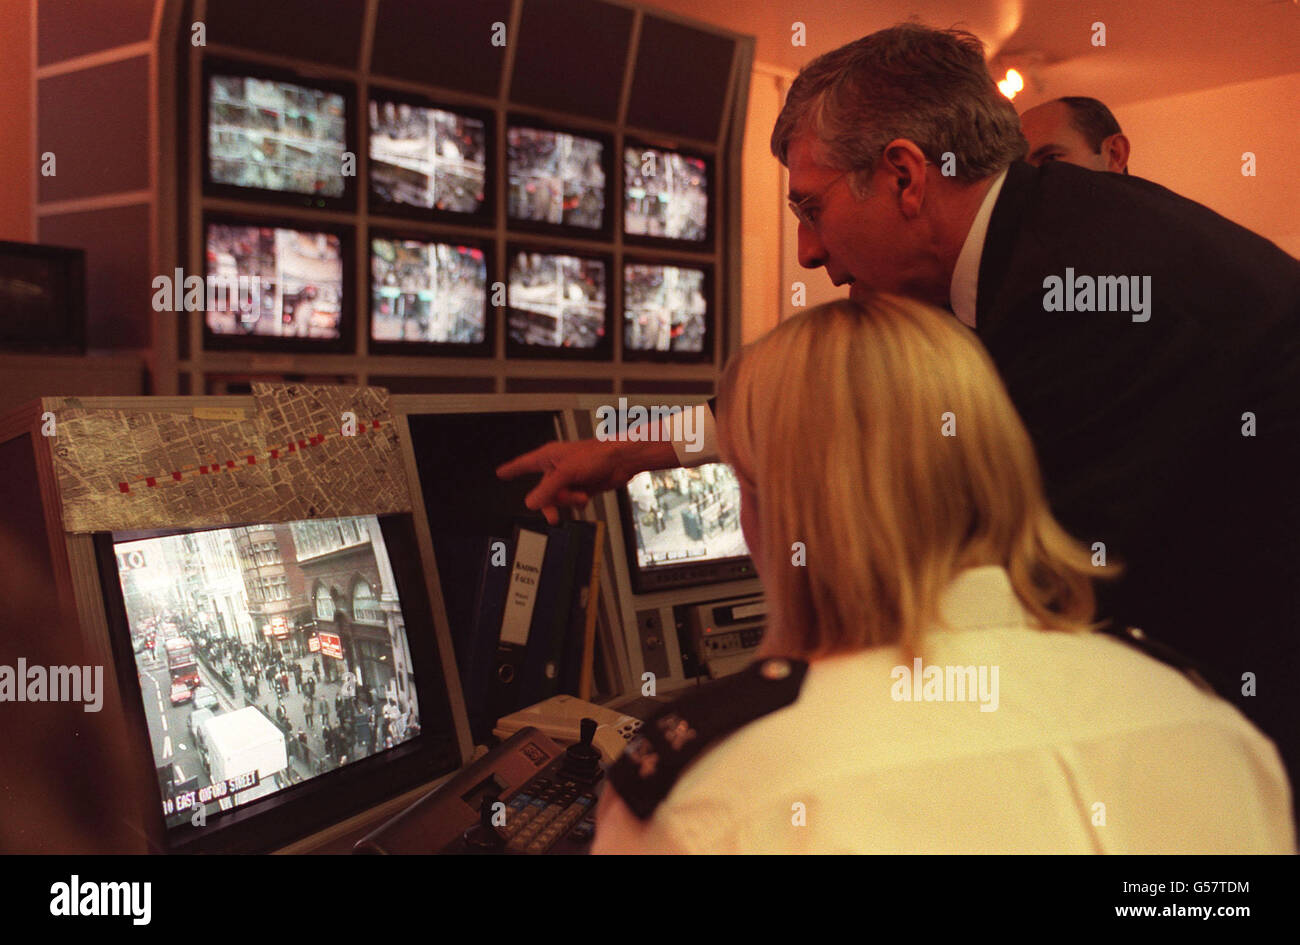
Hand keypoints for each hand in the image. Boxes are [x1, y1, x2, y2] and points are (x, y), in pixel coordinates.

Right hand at [496, 438, 636, 524]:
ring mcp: (569, 478)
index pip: (523, 464)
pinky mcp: (581, 487)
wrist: (621, 461)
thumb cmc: (597, 455)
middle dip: (551, 502)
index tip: (500, 473)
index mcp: (548, 457)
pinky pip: (571, 501)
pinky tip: (585, 497)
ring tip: (580, 496)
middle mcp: (557, 467)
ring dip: (569, 501)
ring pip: (558, 499)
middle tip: (553, 516)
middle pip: (542, 491)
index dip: (511, 469)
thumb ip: (547, 490)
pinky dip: (578, 502)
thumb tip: (531, 503)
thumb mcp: (566, 474)